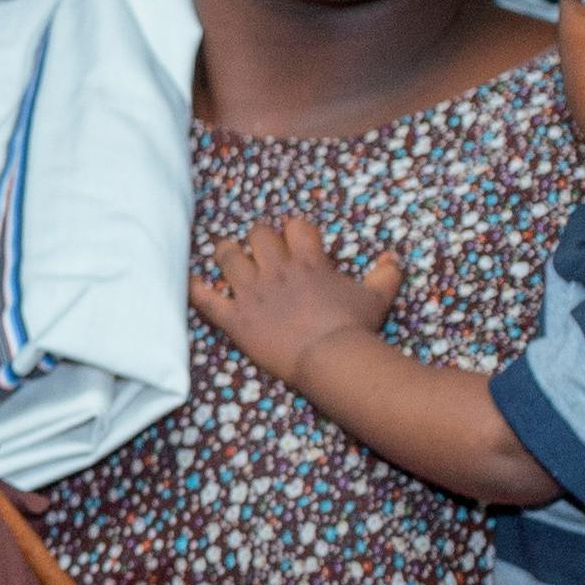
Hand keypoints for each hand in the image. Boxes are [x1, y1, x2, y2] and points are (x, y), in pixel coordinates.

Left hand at [188, 215, 400, 385]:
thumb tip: (394, 257)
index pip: (295, 226)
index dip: (294, 229)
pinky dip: (194, 288)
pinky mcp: (234, 318)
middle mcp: (276, 270)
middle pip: (258, 234)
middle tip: (261, 247)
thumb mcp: (377, 298)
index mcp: (308, 261)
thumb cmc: (354, 328)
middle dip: (259, 237)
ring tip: (228, 254)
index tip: (293, 237)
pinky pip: (204, 298)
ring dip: (227, 252)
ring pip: (227, 256)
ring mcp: (251, 293)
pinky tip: (190, 280)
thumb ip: (386, 274)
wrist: (331, 358)